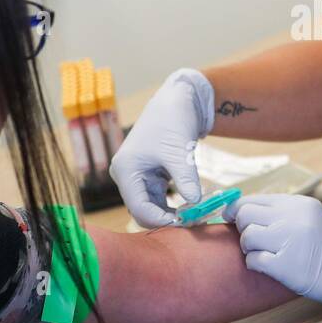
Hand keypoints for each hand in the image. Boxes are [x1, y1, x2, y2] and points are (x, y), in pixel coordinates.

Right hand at [110, 68, 214, 226]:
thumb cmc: (173, 120)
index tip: (185, 222)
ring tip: (196, 215)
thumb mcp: (179, 151)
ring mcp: (138, 176)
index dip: (161, 219)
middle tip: (194, 222)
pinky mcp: (151, 176)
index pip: (138, 208)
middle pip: (143, 210)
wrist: (179, 100)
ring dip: (172, 213)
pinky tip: (193, 206)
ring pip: (152, 207)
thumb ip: (186, 179)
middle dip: (167, 219)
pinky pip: (160, 199)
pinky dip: (175, 204)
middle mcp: (127, 175)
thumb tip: (195, 204)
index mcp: (125, 169)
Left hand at [224, 194, 321, 316]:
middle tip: (254, 239)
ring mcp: (290, 241)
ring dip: (250, 248)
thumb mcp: (312, 218)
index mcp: (299, 204)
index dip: (236, 210)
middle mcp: (294, 218)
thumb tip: (241, 211)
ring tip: (266, 253)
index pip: (252, 199)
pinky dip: (256, 264)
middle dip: (243, 229)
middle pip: (245, 215)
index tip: (231, 218)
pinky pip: (253, 260)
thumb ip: (283, 212)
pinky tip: (269, 266)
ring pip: (247, 237)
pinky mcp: (287, 266)